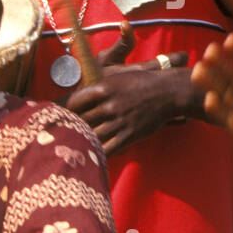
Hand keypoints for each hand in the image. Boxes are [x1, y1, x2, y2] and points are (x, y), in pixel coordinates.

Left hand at [65, 28, 189, 154]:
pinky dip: (98, 152)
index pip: (74, 102)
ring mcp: (119, 120)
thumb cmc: (140, 83)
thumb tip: (77, 98)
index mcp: (103, 88)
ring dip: (82, 141)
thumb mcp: (116, 78)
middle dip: (72, 127)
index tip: (65, 115)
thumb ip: (96, 89)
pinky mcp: (129, 134)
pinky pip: (108, 148)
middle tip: (64, 133)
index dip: (67, 110)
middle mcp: (109, 104)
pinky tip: (92, 154)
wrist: (168, 92)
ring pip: (92, 135)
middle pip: (81, 120)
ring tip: (75, 145)